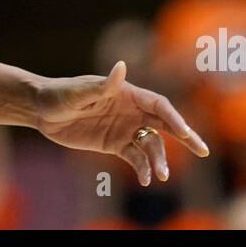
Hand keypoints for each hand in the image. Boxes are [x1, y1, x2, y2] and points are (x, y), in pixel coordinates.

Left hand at [33, 60, 209, 185]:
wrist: (42, 110)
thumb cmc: (60, 94)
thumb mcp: (80, 91)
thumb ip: (104, 84)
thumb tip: (121, 67)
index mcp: (128, 93)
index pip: (158, 105)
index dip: (173, 118)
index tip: (184, 132)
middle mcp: (132, 111)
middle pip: (165, 124)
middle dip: (185, 136)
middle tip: (203, 150)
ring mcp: (125, 128)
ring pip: (150, 145)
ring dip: (158, 160)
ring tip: (160, 176)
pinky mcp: (115, 144)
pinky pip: (135, 158)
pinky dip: (143, 168)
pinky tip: (146, 179)